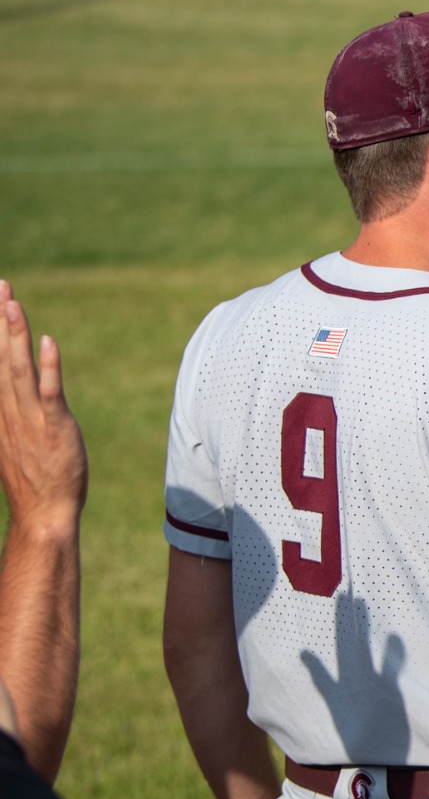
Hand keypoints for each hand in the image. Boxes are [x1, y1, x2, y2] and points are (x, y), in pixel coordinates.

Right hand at [0, 282, 86, 538]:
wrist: (43, 513)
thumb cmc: (34, 479)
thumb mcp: (15, 441)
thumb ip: (15, 414)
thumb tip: (15, 393)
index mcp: (0, 411)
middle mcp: (8, 410)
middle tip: (1, 285)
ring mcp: (29, 418)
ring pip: (18, 369)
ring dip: (14, 336)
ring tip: (12, 303)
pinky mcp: (53, 426)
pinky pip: (50, 392)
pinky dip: (49, 366)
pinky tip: (48, 341)